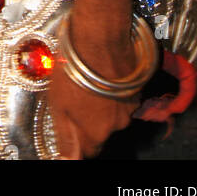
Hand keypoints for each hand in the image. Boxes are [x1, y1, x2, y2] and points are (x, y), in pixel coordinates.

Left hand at [47, 36, 138, 159]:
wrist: (100, 36)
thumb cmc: (76, 67)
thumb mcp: (58, 104)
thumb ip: (66, 136)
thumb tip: (67, 159)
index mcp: (96, 132)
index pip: (88, 151)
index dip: (79, 142)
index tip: (73, 132)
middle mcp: (117, 124)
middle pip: (102, 130)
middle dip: (91, 117)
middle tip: (79, 95)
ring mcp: (130, 106)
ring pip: (114, 112)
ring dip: (104, 101)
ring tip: (91, 80)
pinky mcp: (139, 88)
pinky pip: (125, 96)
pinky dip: (116, 89)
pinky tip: (104, 73)